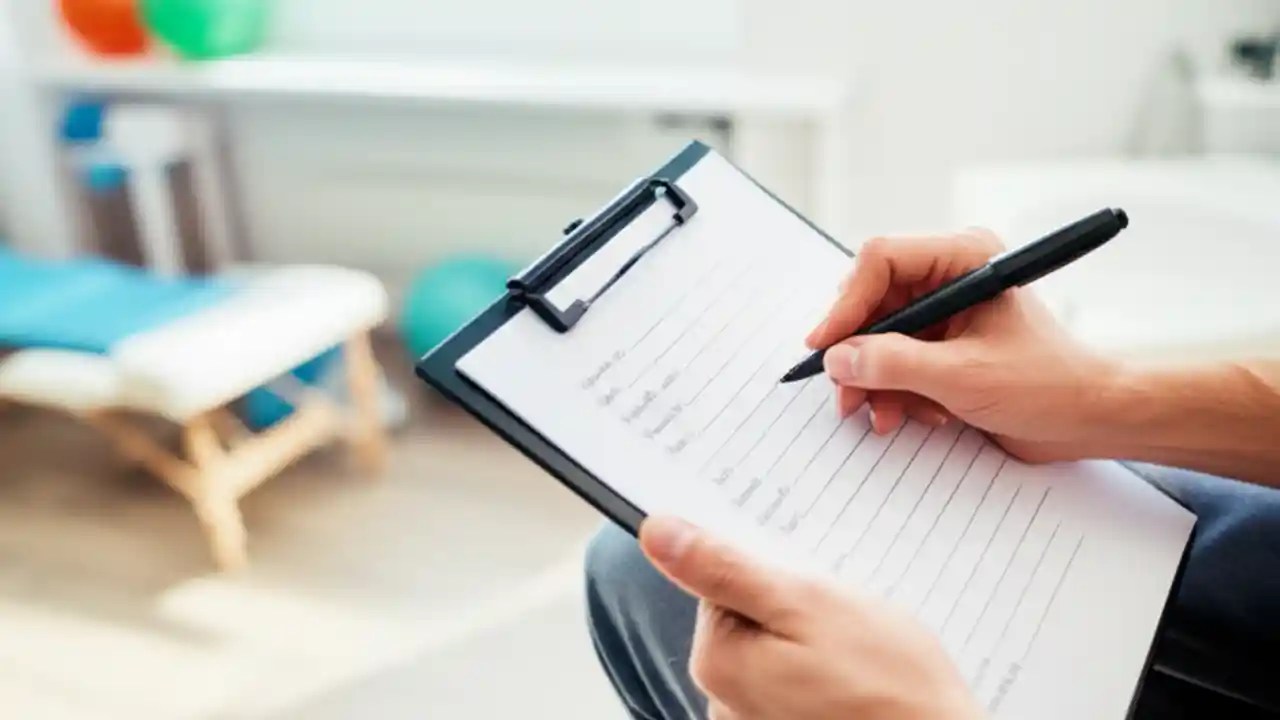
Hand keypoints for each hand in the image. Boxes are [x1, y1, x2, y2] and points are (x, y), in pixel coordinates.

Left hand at [640, 516, 983, 719]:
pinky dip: (825, 673)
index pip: (721, 583)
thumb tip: (655, 532)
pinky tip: (859, 679)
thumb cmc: (890, 685)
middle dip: (795, 609)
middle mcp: (725, 703)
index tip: (810, 580)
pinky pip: (798, 684)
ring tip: (860, 654)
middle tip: (845, 621)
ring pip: (779, 651)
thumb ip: (725, 568)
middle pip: (749, 620)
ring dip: (814, 642)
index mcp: (717, 662)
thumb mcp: (806, 604)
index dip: (772, 572)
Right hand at [806, 229, 1116, 462]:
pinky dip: (895, 393)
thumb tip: (838, 359)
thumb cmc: (1049, 385)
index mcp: (964, 258)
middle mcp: (950, 276)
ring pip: (878, 338)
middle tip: (847, 394)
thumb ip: (895, 365)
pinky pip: (895, 362)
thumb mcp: (962, 376)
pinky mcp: (943, 346)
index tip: (825, 346)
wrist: (1089, 419)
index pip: (881, 260)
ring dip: (875, 382)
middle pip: (873, 302)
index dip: (847, 303)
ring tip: (884, 416)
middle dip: (859, 354)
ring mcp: (945, 312)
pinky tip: (915, 416)